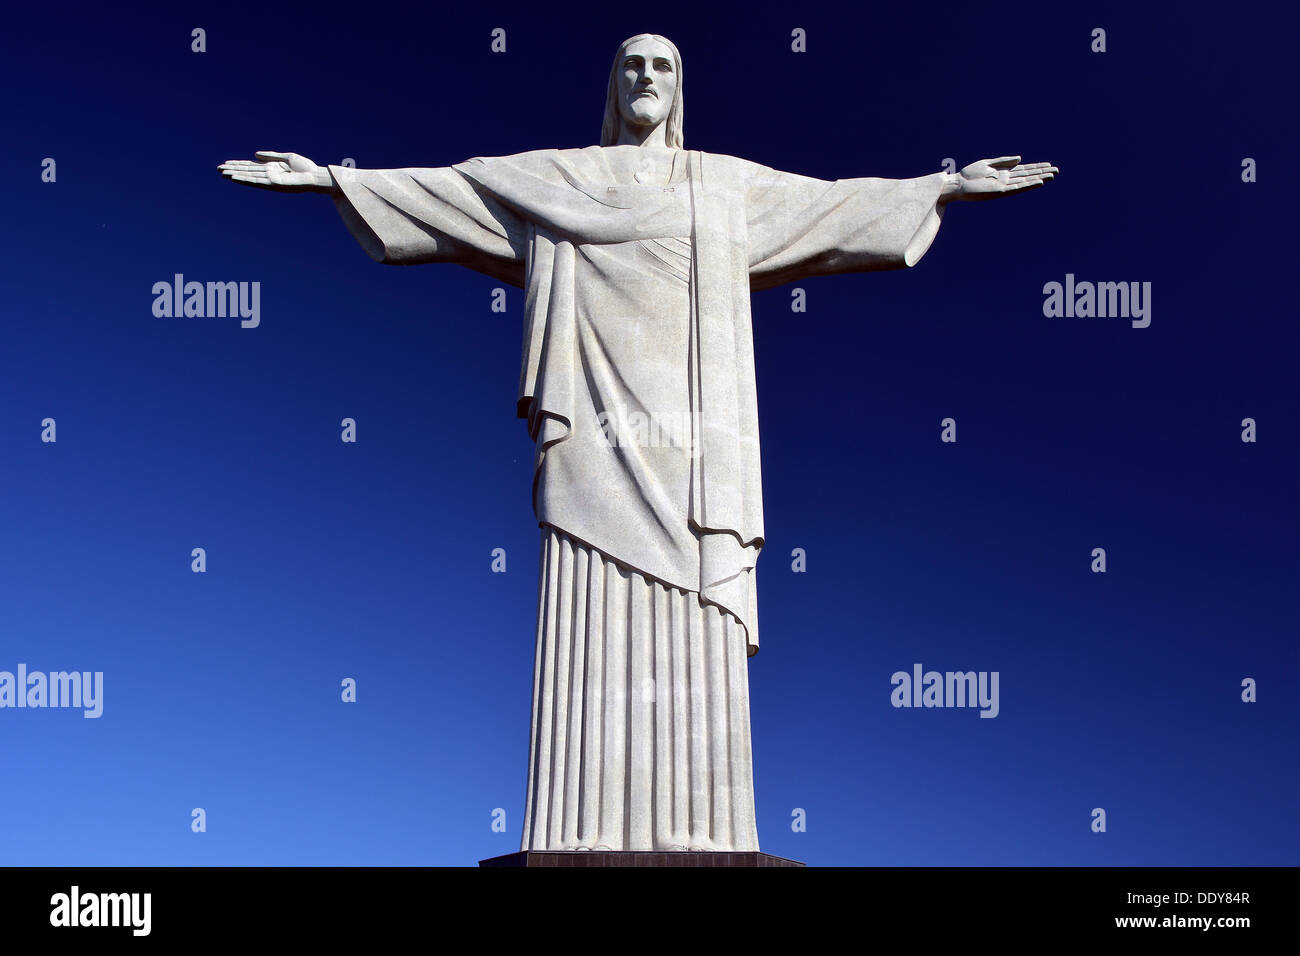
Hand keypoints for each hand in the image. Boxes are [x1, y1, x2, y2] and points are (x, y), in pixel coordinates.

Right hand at [218, 151, 333, 191]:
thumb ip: (271, 156)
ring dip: (235, 175)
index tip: (226, 163)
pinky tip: (234, 178)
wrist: (315, 175)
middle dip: (233, 170)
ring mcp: (270, 180)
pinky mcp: (273, 184)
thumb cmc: (305, 167)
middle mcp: (269, 175)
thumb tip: (254, 155)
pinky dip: (245, 179)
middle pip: (247, 171)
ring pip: (248, 176)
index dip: (238, 164)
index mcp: (271, 168)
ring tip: (222, 173)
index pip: (251, 166)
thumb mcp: (287, 158)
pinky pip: (256, 181)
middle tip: (218, 169)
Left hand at [945, 156, 1056, 200]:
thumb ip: (1004, 161)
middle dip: (1042, 173)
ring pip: (1026, 182)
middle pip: (1028, 175)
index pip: (1024, 170)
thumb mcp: (988, 163)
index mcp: (1004, 173)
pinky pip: (1017, 188)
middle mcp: (1006, 180)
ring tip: (1052, 176)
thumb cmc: (969, 174)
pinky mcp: (1000, 192)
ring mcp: (1004, 186)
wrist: (958, 183)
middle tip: (1057, 171)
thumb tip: (1021, 159)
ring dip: (1039, 179)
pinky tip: (1038, 182)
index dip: (1037, 167)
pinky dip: (1028, 185)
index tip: (1049, 165)